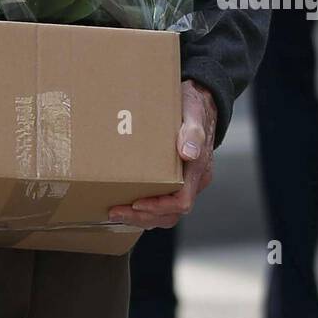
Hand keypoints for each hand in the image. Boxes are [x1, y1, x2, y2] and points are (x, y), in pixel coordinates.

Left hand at [107, 79, 217, 228]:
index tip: (136, 203)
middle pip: (171, 213)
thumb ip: (193, 133)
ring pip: (167, 211)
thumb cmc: (194, 106)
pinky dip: (146, 207)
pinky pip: (164, 200)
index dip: (158, 207)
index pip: (181, 202)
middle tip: (115, 212)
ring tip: (117, 212)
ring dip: (143, 216)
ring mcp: (187, 181)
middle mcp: (195, 180)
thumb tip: (188, 153)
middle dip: (144, 216)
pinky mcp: (177, 177)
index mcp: (199, 169)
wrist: (201, 100)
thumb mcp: (193, 113)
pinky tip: (127, 201)